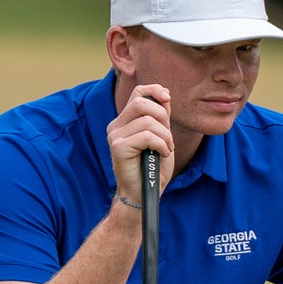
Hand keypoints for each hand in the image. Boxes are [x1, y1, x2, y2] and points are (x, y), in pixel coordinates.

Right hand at [106, 85, 173, 205]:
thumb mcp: (162, 137)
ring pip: (148, 121)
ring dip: (165, 135)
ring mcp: (115, 135)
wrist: (144, 193)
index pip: (138, 93)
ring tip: (167, 149)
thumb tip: (164, 96)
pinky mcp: (118, 147)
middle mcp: (116, 125)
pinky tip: (162, 154)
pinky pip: (147, 136)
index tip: (167, 98)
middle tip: (168, 136)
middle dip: (163, 117)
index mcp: (125, 121)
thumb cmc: (152, 167)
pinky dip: (161, 144)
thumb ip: (161, 117)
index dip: (154, 90)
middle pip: (142, 102)